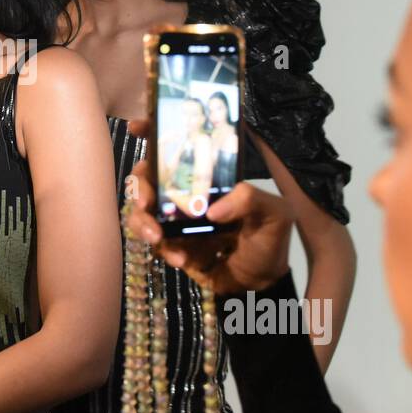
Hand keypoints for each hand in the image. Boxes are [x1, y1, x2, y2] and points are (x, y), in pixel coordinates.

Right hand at [125, 120, 292, 294]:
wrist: (262, 284)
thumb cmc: (269, 240)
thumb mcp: (275, 214)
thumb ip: (251, 200)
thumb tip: (213, 210)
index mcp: (210, 177)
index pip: (180, 147)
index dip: (154, 133)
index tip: (136, 129)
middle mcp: (188, 192)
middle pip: (148, 177)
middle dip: (139, 186)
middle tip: (145, 203)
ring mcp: (176, 219)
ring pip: (142, 210)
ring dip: (141, 221)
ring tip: (156, 238)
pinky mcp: (172, 245)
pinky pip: (155, 242)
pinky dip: (163, 250)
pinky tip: (181, 260)